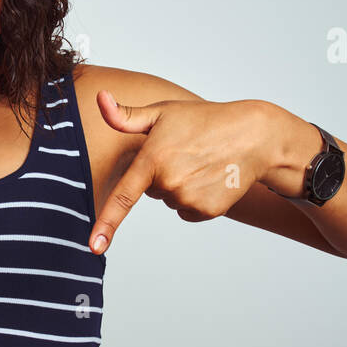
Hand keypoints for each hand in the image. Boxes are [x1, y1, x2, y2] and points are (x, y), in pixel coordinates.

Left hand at [88, 93, 272, 252]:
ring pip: (168, 200)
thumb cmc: (204, 120)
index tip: (94, 248)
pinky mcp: (206, 211)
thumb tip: (99, 98)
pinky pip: (186, 211)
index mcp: (153, 160)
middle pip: (149, 191)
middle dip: (160, 175)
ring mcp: (189, 199)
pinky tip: (208, 178)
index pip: (123, 198)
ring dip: (178, 186)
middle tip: (184, 153)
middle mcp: (170, 184)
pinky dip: (194, 198)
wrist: (253, 136)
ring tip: (199, 163)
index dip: (106, 225)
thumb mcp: (163, 112)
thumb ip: (125, 115)